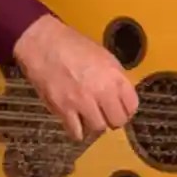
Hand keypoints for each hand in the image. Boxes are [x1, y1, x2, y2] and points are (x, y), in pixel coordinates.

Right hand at [12, 14, 138, 140]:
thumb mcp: (104, 56)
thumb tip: (121, 95)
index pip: (132, 105)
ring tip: (90, 118)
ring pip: (98, 129)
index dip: (127, 109)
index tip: (122, 109)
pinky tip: (76, 123)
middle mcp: (101, 90)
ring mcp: (82, 101)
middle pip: (118, 121)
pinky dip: (78, 131)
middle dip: (113, 120)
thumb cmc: (73, 45)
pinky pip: (76, 132)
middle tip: (106, 115)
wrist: (44, 44)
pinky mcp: (63, 109)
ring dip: (95, 125)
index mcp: (114, 76)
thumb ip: (115, 77)